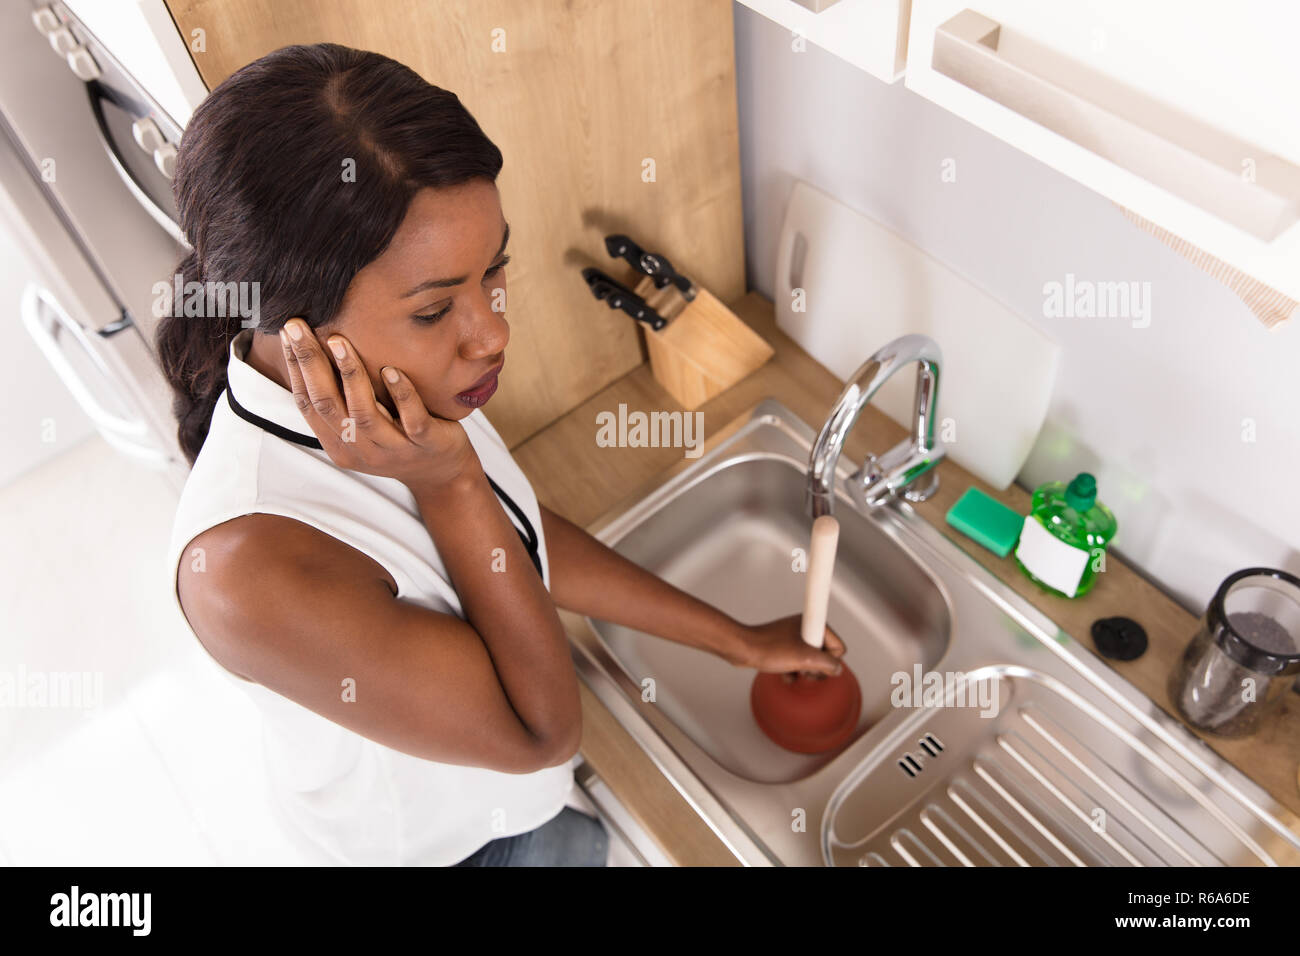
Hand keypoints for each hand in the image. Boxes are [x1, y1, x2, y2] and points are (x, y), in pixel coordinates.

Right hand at [279, 317, 480, 494]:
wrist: (440, 473)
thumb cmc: (397, 437)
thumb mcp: (362, 426)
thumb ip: (341, 401)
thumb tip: (313, 352)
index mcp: (339, 444)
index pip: (308, 404)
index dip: (295, 368)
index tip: (287, 333)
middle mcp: (362, 450)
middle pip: (327, 405)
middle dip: (310, 363)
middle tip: (299, 327)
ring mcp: (393, 449)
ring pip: (365, 414)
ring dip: (350, 375)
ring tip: (340, 342)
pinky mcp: (426, 444)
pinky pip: (412, 420)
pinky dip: (401, 394)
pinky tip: (392, 371)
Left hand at [731, 614, 845, 676]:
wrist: (743, 650)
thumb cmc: (768, 648)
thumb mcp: (805, 658)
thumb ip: (828, 664)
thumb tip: (837, 669)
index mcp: (812, 624)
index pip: (838, 647)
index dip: (828, 660)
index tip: (814, 660)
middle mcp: (805, 628)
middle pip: (825, 656)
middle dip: (815, 668)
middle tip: (802, 667)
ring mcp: (795, 637)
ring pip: (811, 662)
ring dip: (803, 671)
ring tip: (791, 669)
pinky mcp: (785, 647)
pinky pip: (798, 663)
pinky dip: (793, 671)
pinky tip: (784, 672)